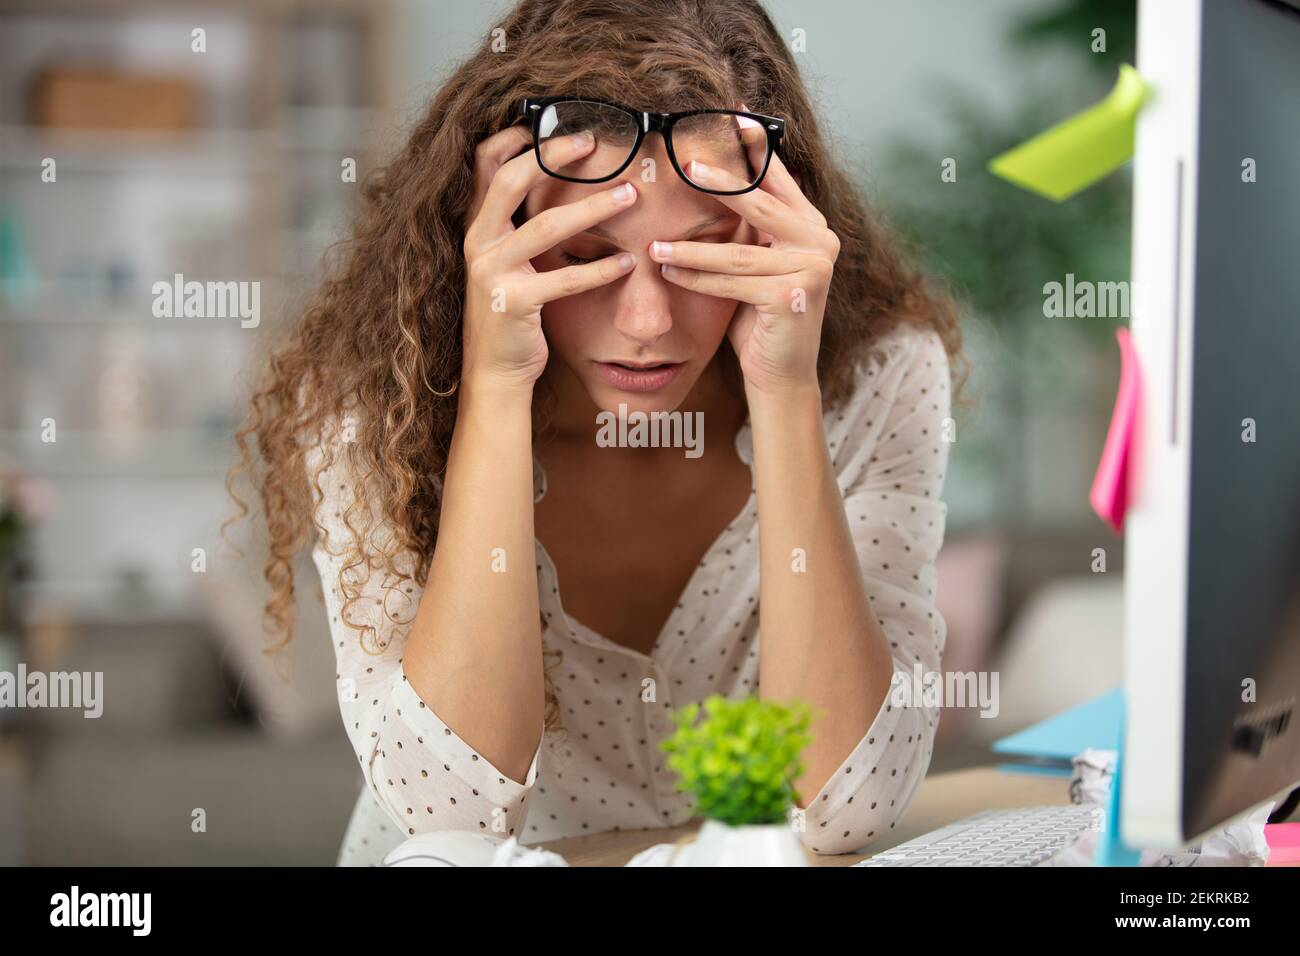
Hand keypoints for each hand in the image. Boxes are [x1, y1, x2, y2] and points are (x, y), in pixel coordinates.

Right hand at [462, 126, 638, 391]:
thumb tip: (552, 190)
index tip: (545, 121)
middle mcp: (478, 244)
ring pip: (545, 226)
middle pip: (511, 181)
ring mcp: (492, 273)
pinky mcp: (515, 303)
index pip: (483, 165)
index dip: (512, 138)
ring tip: (629, 195)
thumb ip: (516, 228)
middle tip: (593, 141)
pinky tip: (628, 261)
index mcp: (476, 229)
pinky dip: (600, 269)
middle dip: (552, 155)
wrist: (494, 372)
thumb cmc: (510, 315)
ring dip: (592, 207)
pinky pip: (564, 279)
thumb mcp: (504, 264)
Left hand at [649, 151, 838, 395]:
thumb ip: (750, 227)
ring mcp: (813, 269)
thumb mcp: (756, 263)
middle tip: (685, 162)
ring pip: (738, 252)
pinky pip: (733, 284)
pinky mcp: (794, 298)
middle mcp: (821, 241)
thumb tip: (713, 174)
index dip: (756, 147)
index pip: (779, 178)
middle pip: (761, 205)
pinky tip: (668, 273)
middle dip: (720, 182)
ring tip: (653, 244)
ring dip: (691, 248)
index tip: (734, 114)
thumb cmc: (761, 317)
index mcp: (812, 226)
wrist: (781, 374)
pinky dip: (697, 280)